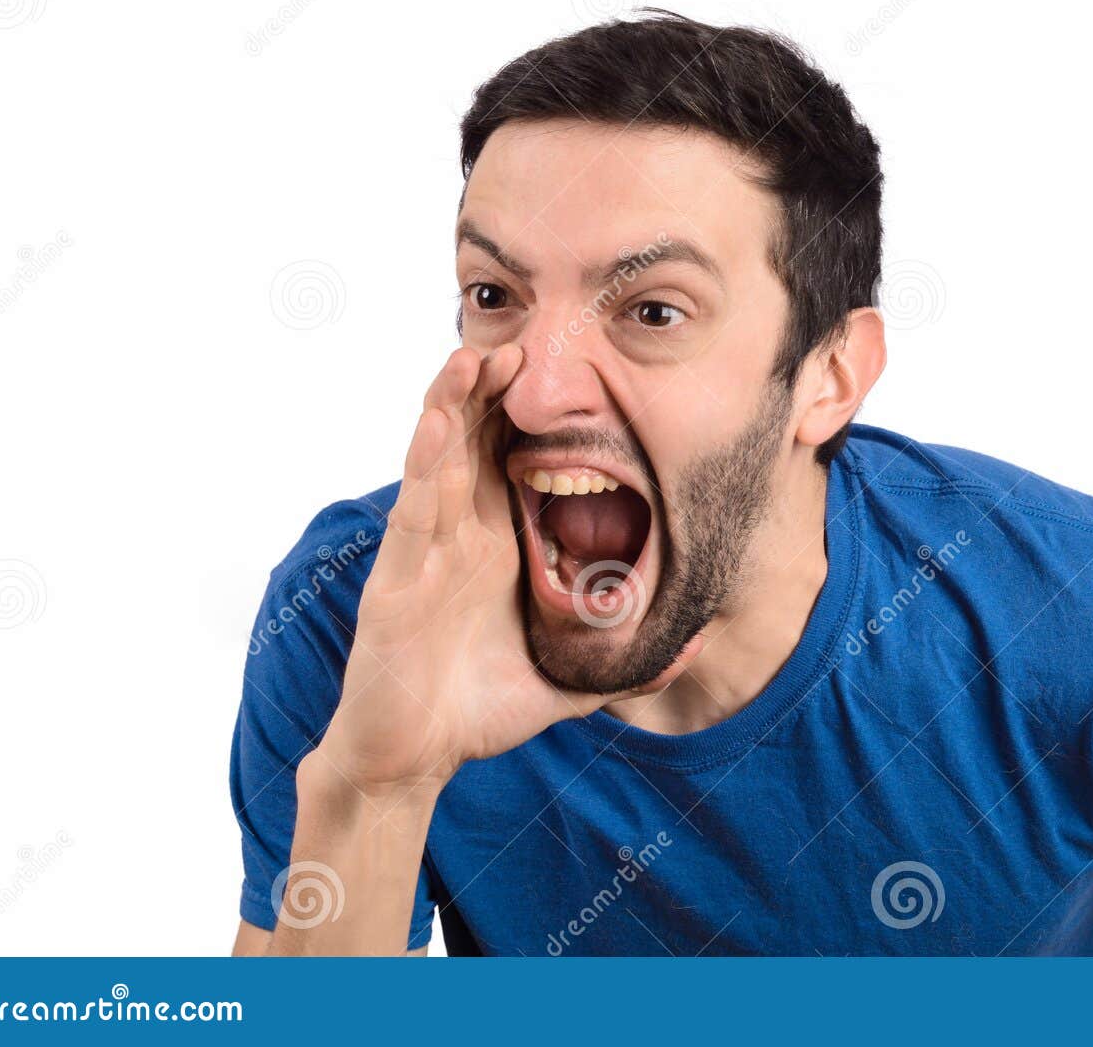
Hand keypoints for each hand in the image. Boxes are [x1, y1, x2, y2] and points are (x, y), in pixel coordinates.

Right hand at [315, 346, 694, 794]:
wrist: (414, 757)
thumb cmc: (479, 707)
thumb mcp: (568, 679)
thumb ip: (626, 664)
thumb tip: (695, 648)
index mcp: (500, 545)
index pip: (515, 462)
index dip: (533, 414)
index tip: (566, 367)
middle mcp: (461, 536)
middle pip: (475, 442)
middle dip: (492, 388)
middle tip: (520, 336)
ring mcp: (427, 552)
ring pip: (439, 461)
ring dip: (454, 405)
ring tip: (474, 355)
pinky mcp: (398, 580)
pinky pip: (415, 513)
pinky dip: (426, 466)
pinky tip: (441, 426)